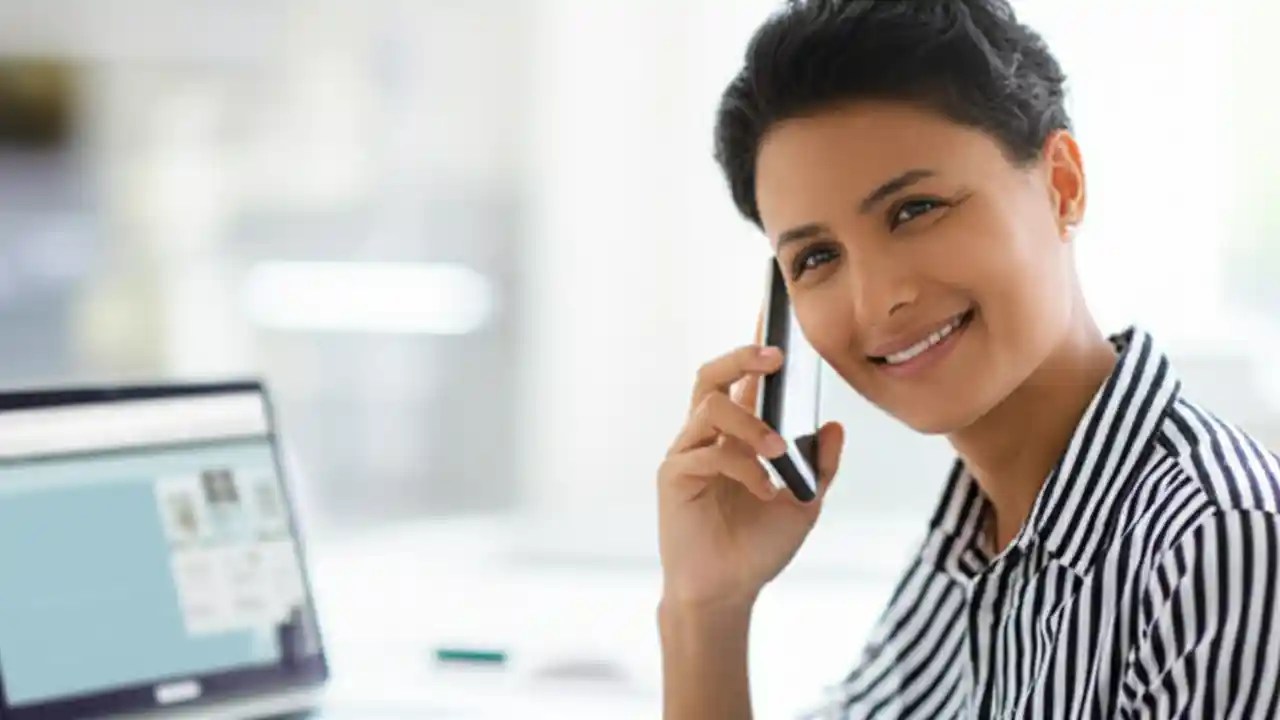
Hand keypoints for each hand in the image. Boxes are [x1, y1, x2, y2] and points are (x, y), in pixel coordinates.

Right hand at [657, 342, 844, 608]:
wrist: (728, 590)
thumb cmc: (760, 544)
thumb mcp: (807, 502)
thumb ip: (821, 464)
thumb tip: (836, 425)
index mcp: (738, 432)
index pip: (744, 377)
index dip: (755, 342)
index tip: (774, 308)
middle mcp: (708, 434)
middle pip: (712, 374)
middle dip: (743, 356)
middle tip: (776, 357)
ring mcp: (688, 451)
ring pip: (709, 405)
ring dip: (750, 422)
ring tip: (777, 449)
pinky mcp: (674, 476)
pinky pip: (706, 453)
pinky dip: (742, 467)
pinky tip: (766, 490)